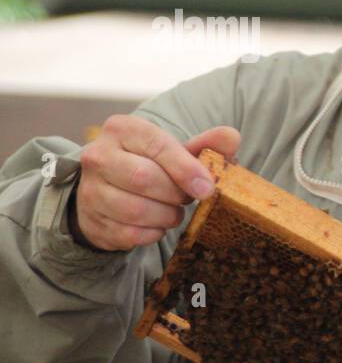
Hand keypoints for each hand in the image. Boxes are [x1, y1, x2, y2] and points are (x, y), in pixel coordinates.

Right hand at [72, 115, 239, 250]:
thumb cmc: (150, 165)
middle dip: (176, 194)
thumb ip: (205, 145)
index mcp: (122, 129)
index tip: (207, 188)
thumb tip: (231, 137)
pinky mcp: (91, 220)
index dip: (186, 168)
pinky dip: (153, 233)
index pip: (158, 146)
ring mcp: (90, 189)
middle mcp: (99, 156)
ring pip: (136, 210)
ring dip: (166, 216)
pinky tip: (158, 225)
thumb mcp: (176, 150)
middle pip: (144, 178)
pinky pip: (130, 234)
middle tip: (187, 198)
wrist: (108, 191)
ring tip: (174, 211)